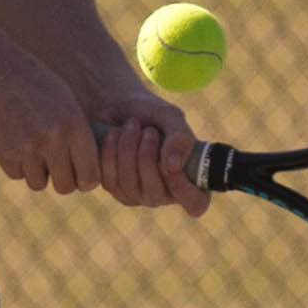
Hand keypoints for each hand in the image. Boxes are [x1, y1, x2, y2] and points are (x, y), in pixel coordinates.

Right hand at [0, 34, 104, 192]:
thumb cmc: (31, 80)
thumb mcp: (63, 99)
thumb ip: (76, 132)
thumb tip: (84, 166)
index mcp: (74, 124)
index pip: (90, 176)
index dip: (85, 180)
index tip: (78, 174)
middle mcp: (53, 138)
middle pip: (65, 186)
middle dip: (61, 180)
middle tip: (55, 168)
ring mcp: (26, 147)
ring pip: (38, 182)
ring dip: (36, 173)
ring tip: (31, 151)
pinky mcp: (2, 151)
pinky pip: (16, 174)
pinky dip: (16, 165)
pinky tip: (13, 145)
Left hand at [90, 99, 208, 215]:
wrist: (115, 104)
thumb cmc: (150, 112)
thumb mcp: (170, 117)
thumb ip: (180, 138)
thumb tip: (173, 167)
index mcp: (189, 179)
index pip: (196, 203)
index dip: (184, 189)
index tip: (172, 164)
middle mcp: (166, 194)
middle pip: (155, 193)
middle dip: (148, 157)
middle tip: (148, 129)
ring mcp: (139, 195)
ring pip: (130, 185)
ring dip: (129, 150)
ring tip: (132, 125)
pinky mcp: (116, 189)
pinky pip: (111, 180)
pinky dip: (111, 153)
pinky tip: (114, 133)